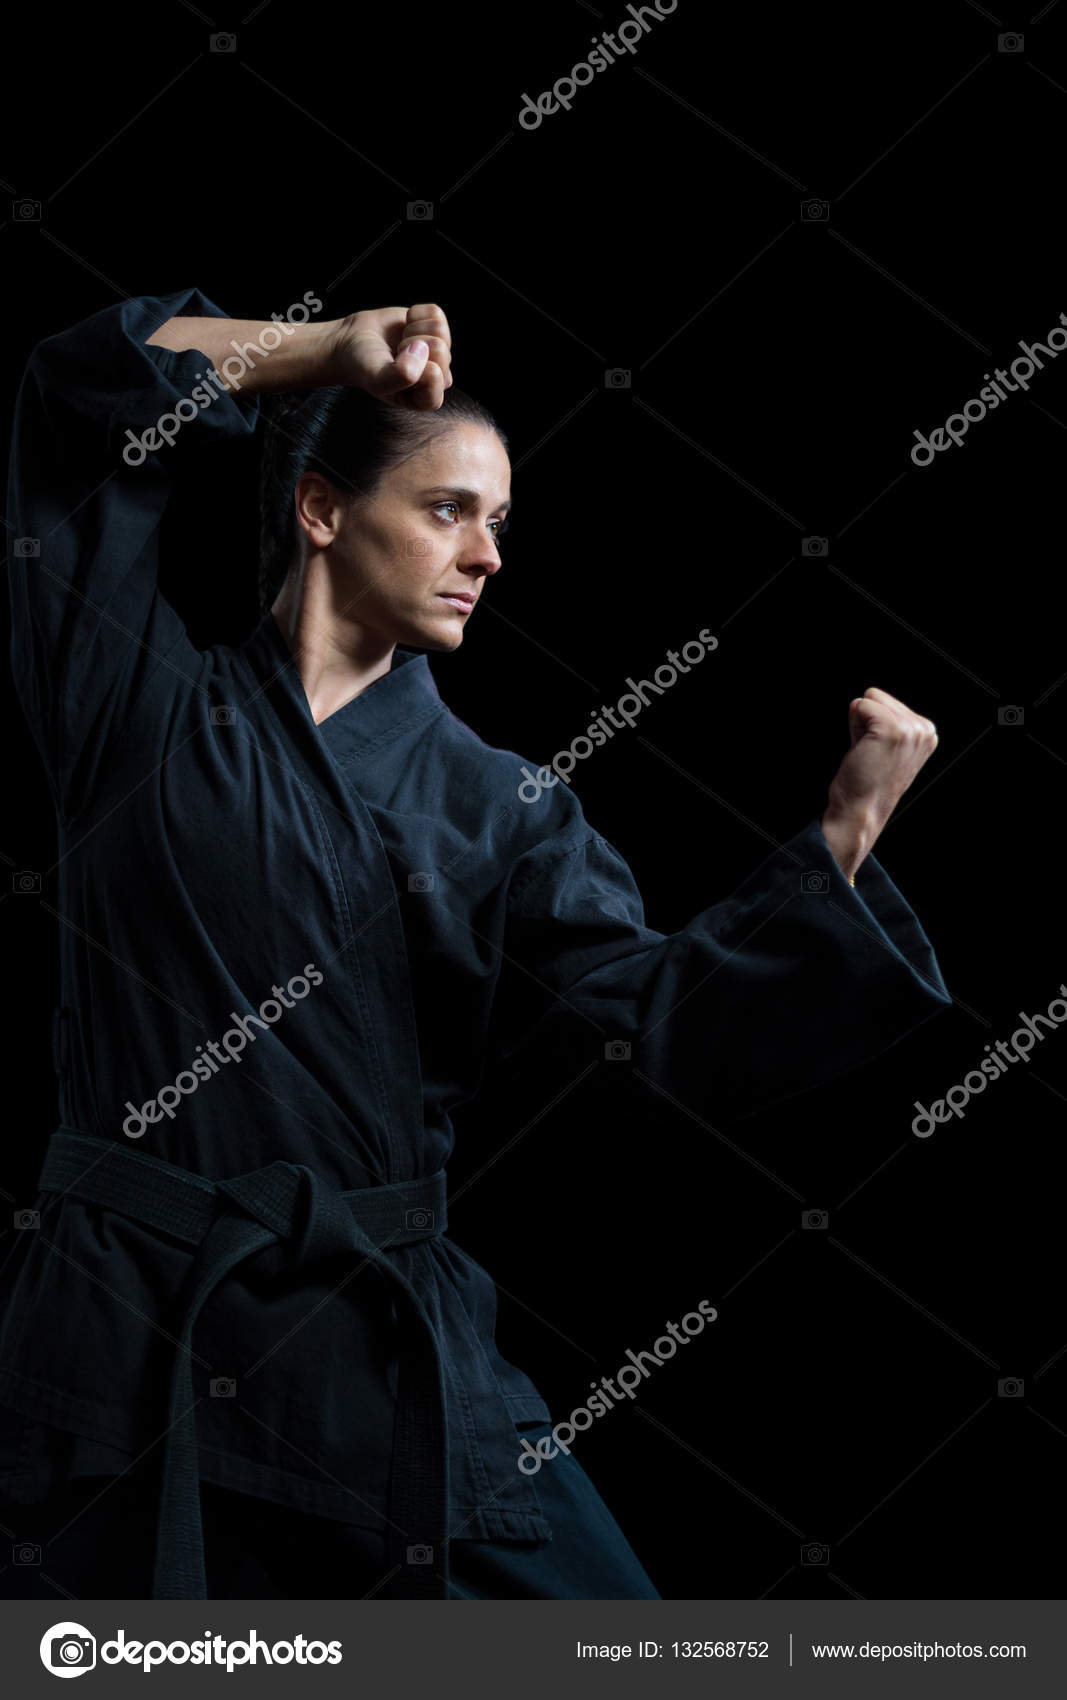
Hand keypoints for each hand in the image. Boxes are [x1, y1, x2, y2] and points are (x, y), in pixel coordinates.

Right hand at [327, 302, 452, 408]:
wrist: (353, 341)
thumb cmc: (365, 366)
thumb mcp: (377, 379)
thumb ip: (400, 375)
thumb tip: (422, 350)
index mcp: (427, 398)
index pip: (436, 377)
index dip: (413, 364)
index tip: (394, 364)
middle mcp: (439, 377)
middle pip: (441, 350)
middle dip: (412, 344)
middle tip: (396, 351)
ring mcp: (439, 352)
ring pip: (439, 330)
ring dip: (412, 330)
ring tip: (399, 341)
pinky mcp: (435, 329)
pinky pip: (435, 313)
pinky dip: (414, 315)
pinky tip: (404, 327)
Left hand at [820, 687, 937, 877]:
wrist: (860, 813)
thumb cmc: (867, 784)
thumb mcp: (886, 748)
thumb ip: (884, 722)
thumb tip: (864, 699)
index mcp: (927, 733)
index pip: (887, 701)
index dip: (872, 726)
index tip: (877, 753)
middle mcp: (924, 730)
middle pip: (877, 695)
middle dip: (865, 723)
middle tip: (870, 755)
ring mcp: (910, 730)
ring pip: (869, 699)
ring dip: (859, 727)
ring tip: (867, 754)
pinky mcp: (892, 730)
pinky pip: (860, 705)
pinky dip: (854, 728)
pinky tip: (862, 752)